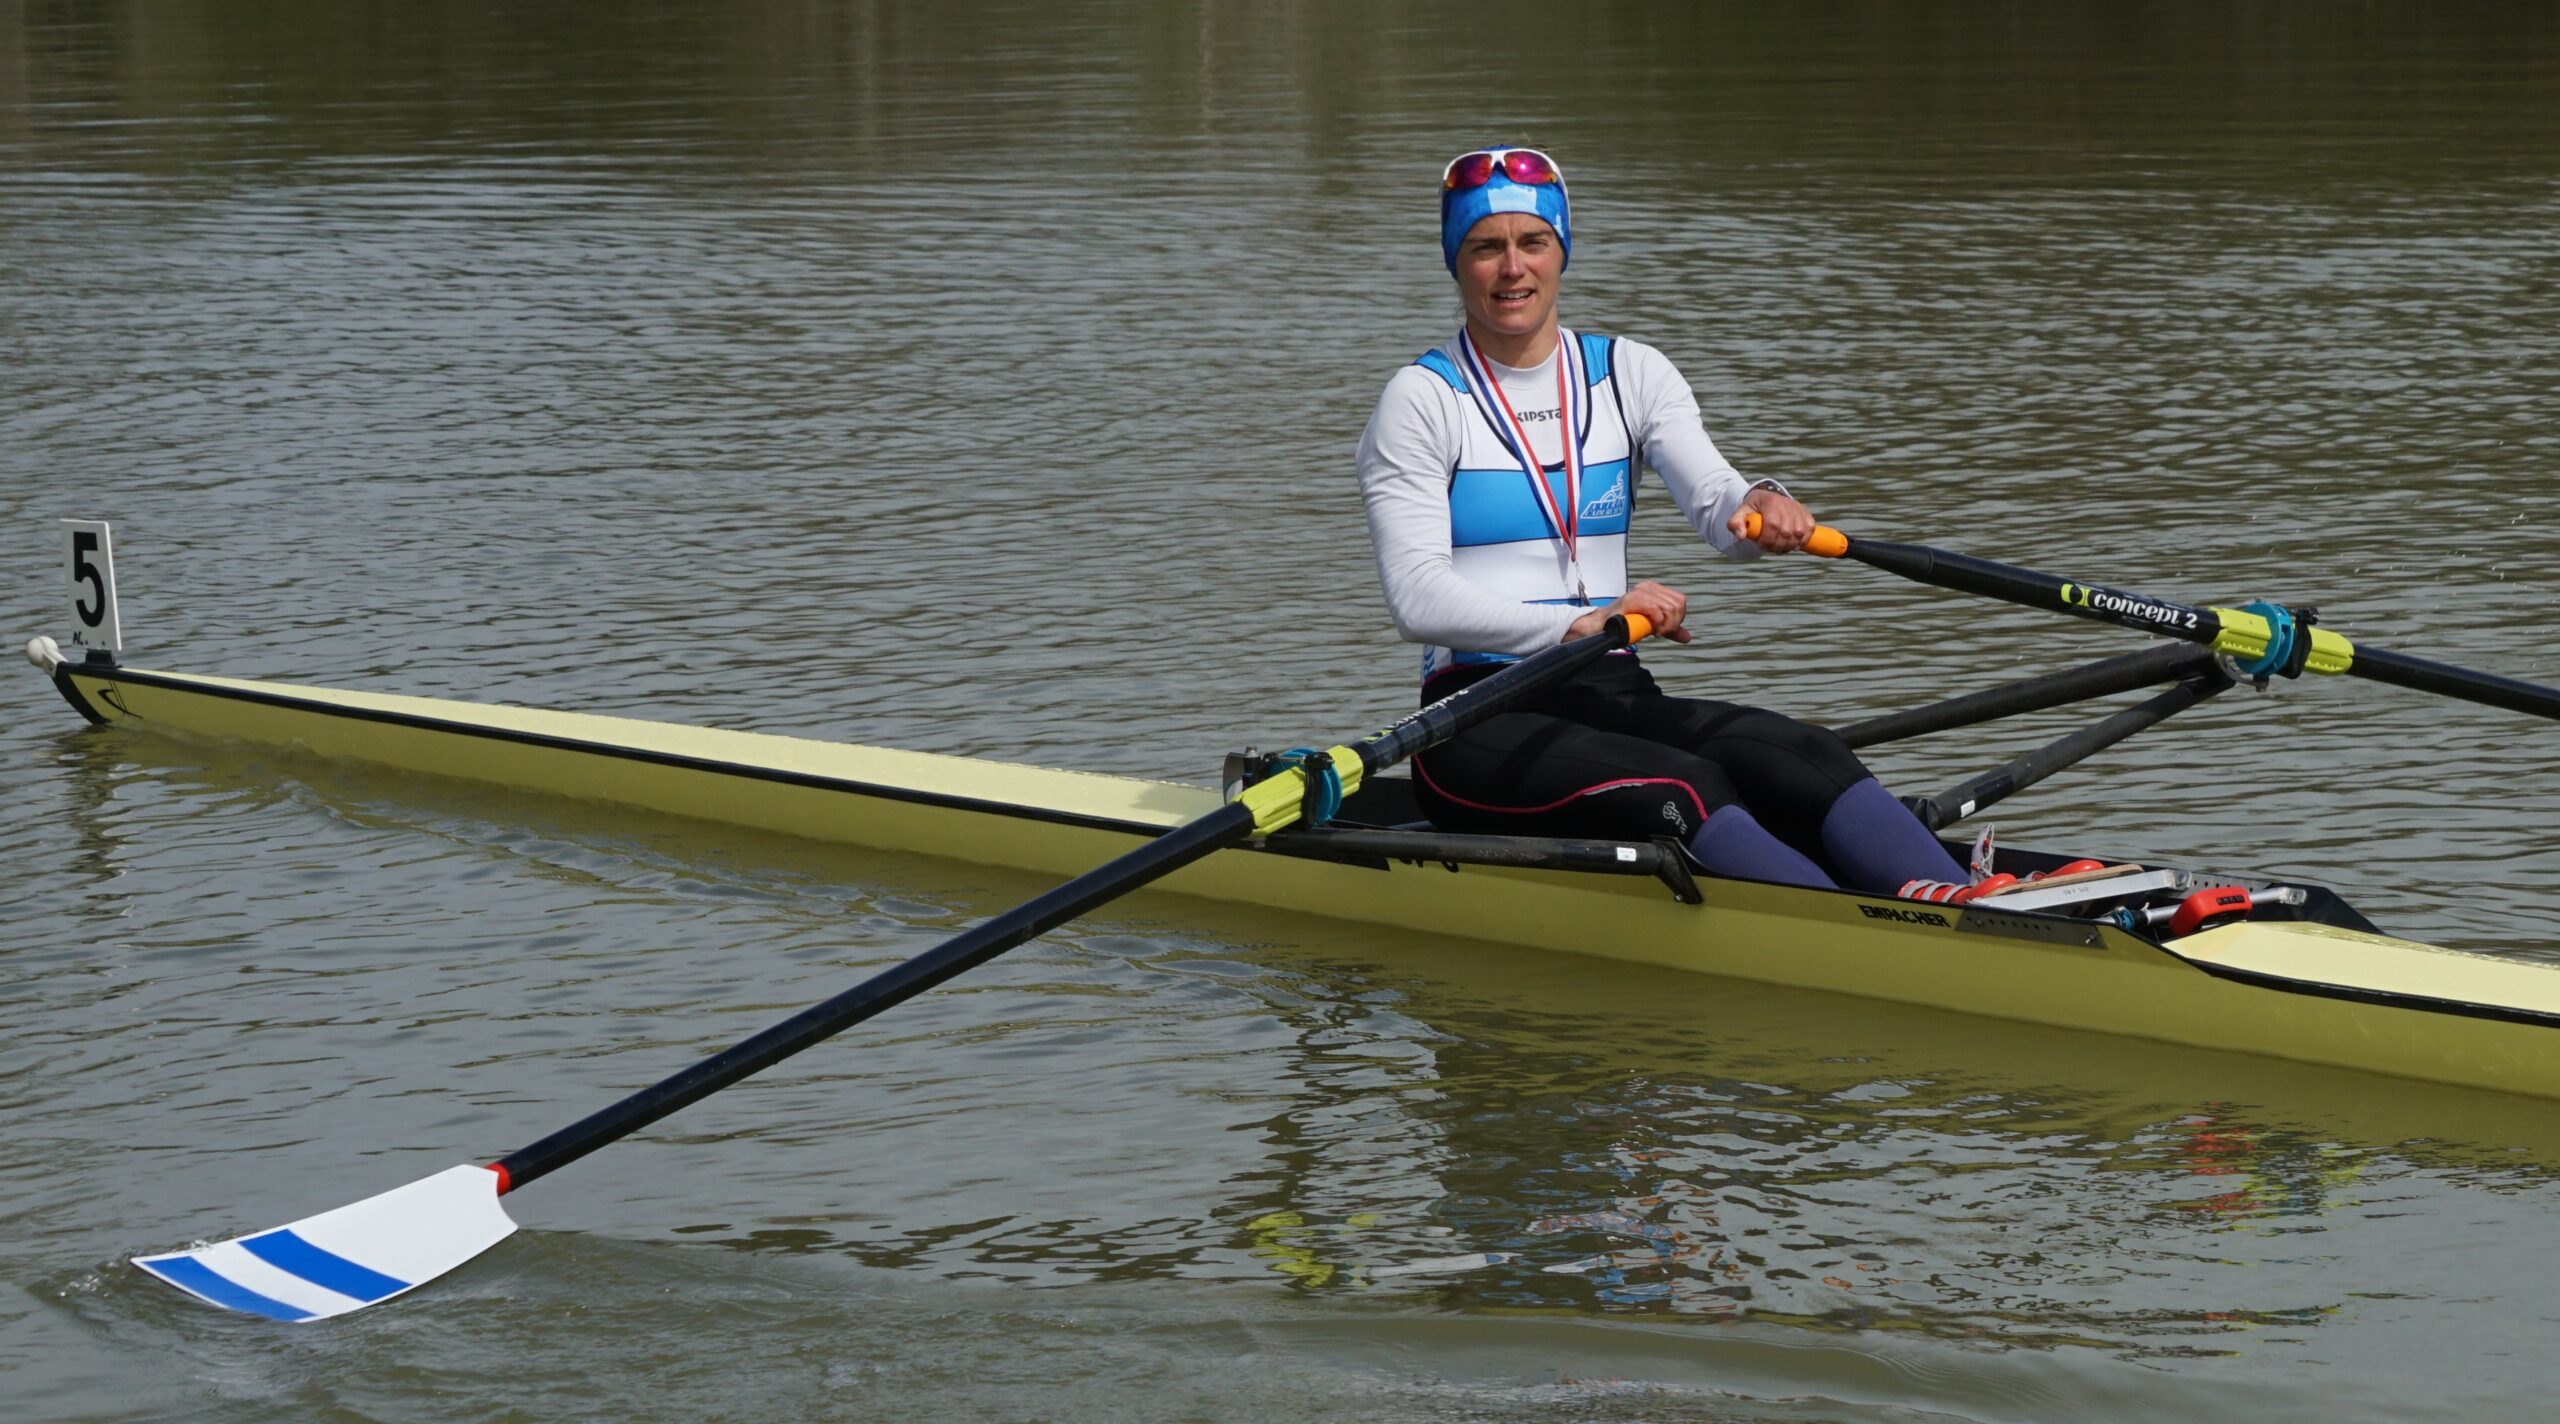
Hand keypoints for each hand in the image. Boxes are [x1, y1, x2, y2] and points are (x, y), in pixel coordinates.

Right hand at [1566, 580, 1691, 643]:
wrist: (1602, 628)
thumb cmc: (1624, 625)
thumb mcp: (1651, 626)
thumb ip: (1669, 629)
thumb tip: (1687, 637)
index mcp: (1654, 589)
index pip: (1680, 600)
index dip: (1678, 617)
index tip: (1665, 629)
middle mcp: (1648, 587)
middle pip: (1678, 604)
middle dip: (1673, 623)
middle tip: (1660, 632)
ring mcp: (1639, 591)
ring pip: (1670, 608)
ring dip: (1666, 625)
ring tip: (1654, 632)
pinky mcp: (1632, 599)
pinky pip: (1657, 610)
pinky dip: (1658, 623)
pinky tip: (1651, 631)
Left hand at [1729, 487, 1815, 552]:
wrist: (1767, 499)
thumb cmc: (1753, 509)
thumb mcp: (1740, 513)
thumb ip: (1735, 524)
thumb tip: (1740, 537)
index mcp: (1770, 502)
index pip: (1773, 525)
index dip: (1767, 540)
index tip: (1761, 545)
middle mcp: (1787, 503)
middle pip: (1786, 532)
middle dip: (1777, 546)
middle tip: (1769, 548)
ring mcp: (1798, 508)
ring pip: (1799, 533)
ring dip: (1789, 546)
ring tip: (1779, 548)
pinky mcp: (1806, 513)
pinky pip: (1809, 529)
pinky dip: (1802, 541)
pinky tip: (1792, 545)